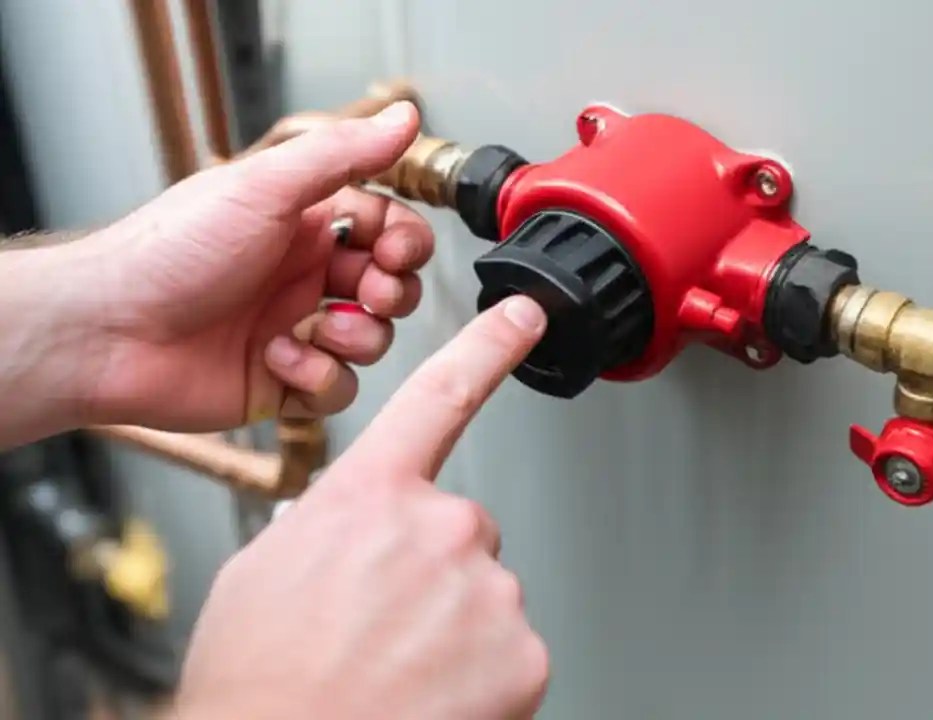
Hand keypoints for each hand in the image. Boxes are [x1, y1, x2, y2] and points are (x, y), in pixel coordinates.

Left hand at [84, 101, 429, 429]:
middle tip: (370, 291)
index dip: (405, 241)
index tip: (397, 251)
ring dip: (358, 336)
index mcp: (301, 224)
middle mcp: (302, 276)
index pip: (385, 228)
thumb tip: (404, 119)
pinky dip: (319, 376)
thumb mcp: (264, 187)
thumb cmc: (169, 252)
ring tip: (317, 328)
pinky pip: (338, 388)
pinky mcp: (284, 383)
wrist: (107, 331)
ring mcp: (295, 329)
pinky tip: (278, 358)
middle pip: (391, 286)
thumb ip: (342, 153)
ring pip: (373, 340)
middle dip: (393, 291)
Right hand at [175, 295, 550, 719]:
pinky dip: (479, 676)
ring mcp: (488, 590)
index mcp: (370, 497)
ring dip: (450, 628)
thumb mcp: (264, 573)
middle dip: (430, 571)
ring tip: (393, 670)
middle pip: (459, 530)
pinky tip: (428, 696)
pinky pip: (509, 650)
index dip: (487, 347)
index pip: (438, 398)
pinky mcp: (523, 652)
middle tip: (378, 626)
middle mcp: (441, 527)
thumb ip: (328, 527)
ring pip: (483, 595)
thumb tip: (350, 532)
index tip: (524, 316)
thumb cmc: (261, 683)